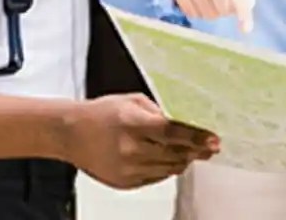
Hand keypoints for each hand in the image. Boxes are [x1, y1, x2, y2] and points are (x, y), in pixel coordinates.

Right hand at [62, 93, 219, 189]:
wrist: (71, 134)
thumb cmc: (102, 113)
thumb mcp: (134, 101)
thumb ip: (160, 114)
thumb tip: (185, 127)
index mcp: (133, 124)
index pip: (173, 133)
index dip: (197, 137)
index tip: (215, 140)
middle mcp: (130, 149)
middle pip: (176, 154)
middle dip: (197, 151)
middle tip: (210, 147)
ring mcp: (127, 169)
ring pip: (169, 169)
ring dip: (183, 160)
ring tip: (190, 152)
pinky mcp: (125, 183)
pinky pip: (156, 178)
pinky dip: (166, 168)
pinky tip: (165, 158)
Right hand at [173, 0, 256, 31]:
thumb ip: (245, 3)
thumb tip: (245, 29)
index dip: (242, 13)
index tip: (245, 30)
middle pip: (221, 8)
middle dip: (225, 11)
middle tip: (224, 1)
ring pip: (205, 13)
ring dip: (211, 13)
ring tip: (212, 0)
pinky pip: (190, 12)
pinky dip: (197, 13)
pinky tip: (200, 2)